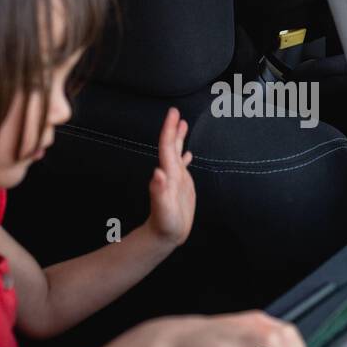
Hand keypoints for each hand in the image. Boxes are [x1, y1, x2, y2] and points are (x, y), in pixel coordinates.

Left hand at [146, 107, 195, 245]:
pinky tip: (188, 153)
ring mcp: (176, 178)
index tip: (173, 114)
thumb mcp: (163, 208)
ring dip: (179, 138)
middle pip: (171, 146)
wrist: (164, 235)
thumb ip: (158, 191)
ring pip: (177, 153)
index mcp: (168, 174)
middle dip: (173, 129)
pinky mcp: (181, 186)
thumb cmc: (165, 224)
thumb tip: (158, 172)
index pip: (168, 147)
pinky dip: (185, 156)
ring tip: (182, 123)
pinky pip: (183, 166)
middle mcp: (171, 172)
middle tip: (175, 112)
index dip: (170, 130)